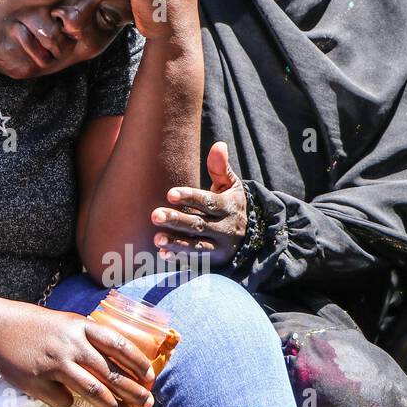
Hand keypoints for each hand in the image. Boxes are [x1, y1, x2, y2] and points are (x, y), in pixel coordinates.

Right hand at [0, 303, 156, 406]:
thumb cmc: (33, 326)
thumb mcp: (64, 323)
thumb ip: (86, 339)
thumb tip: (114, 363)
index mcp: (79, 326)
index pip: (117, 344)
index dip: (137, 362)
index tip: (149, 375)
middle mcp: (70, 344)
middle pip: (110, 372)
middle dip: (133, 390)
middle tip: (147, 402)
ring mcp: (55, 362)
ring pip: (92, 390)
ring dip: (112, 405)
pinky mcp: (39, 380)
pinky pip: (62, 400)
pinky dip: (67, 403)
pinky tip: (65, 399)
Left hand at [153, 141, 246, 263]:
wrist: (252, 235)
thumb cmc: (231, 203)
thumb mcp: (231, 185)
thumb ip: (220, 168)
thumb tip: (219, 144)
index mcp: (228, 206)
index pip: (208, 202)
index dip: (190, 197)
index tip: (170, 193)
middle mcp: (226, 228)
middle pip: (199, 224)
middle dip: (177, 220)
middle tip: (154, 215)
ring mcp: (221, 247)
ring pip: (198, 245)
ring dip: (176, 243)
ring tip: (156, 239)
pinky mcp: (215, 261)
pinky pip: (197, 261)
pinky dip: (180, 259)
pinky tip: (163, 255)